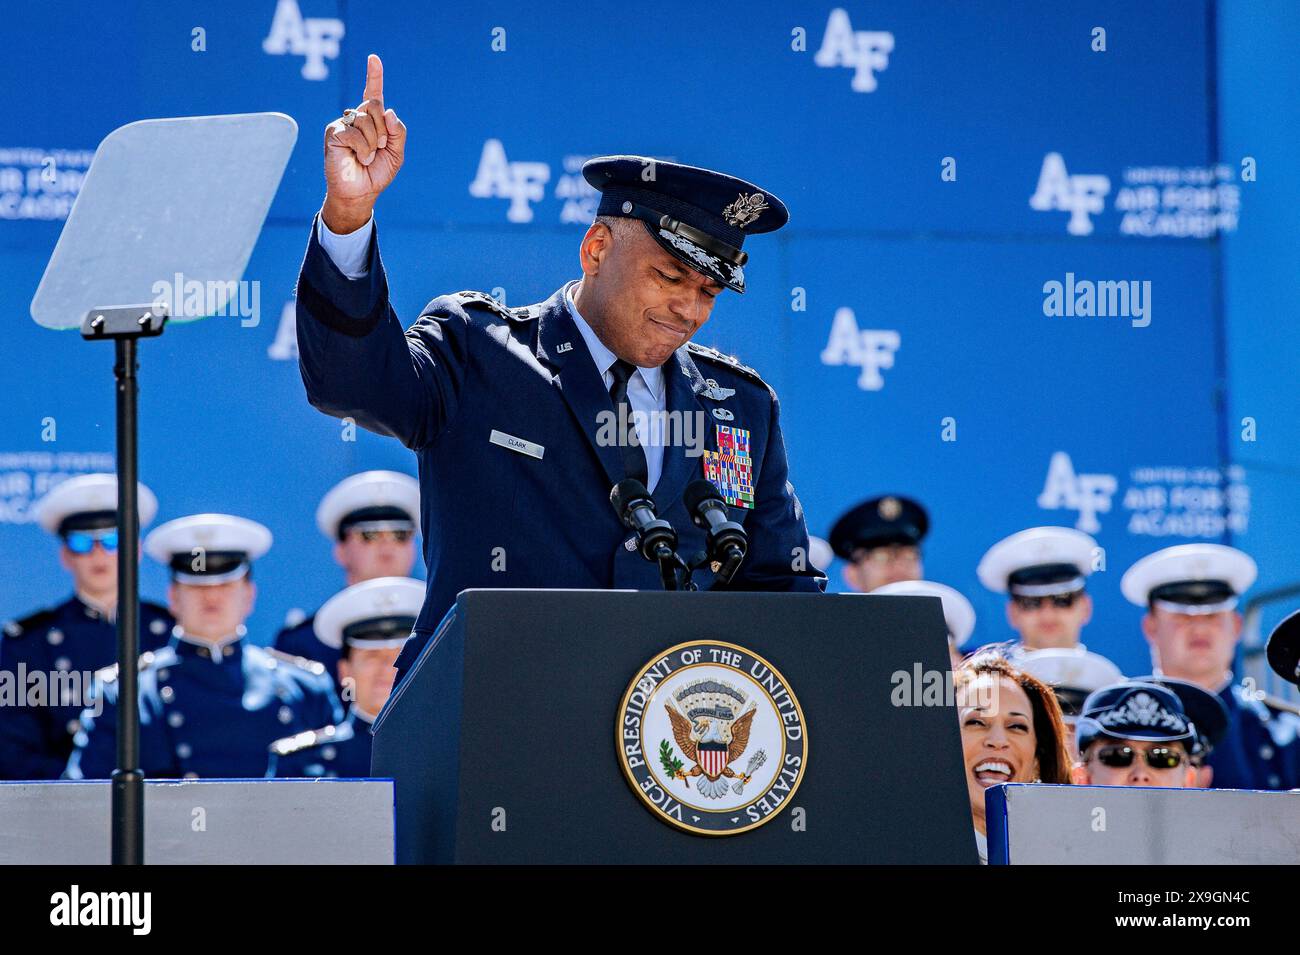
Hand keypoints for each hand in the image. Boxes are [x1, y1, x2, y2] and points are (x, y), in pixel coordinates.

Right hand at [322, 53, 406, 232]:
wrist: (360, 193)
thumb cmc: (376, 173)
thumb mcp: (396, 153)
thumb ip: (398, 132)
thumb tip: (390, 112)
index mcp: (372, 121)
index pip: (372, 93)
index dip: (374, 75)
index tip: (374, 58)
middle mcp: (356, 118)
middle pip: (374, 105)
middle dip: (383, 129)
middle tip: (379, 148)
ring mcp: (343, 124)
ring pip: (365, 119)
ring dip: (373, 143)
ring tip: (367, 157)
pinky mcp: (333, 133)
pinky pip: (354, 132)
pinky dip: (362, 149)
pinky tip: (359, 158)